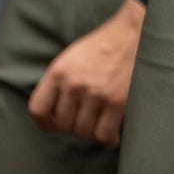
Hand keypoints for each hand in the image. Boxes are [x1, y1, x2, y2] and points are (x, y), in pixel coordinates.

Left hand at [28, 0, 143, 147]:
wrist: (134, 33)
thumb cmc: (104, 46)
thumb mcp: (71, 57)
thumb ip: (59, 82)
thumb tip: (53, 112)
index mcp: (58, 72)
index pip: (38, 109)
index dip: (45, 123)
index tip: (55, 125)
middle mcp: (74, 84)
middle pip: (63, 125)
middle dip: (73, 127)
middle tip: (86, 120)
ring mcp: (96, 94)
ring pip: (83, 132)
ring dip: (92, 132)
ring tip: (100, 124)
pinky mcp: (117, 102)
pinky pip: (104, 134)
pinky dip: (108, 140)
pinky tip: (112, 136)